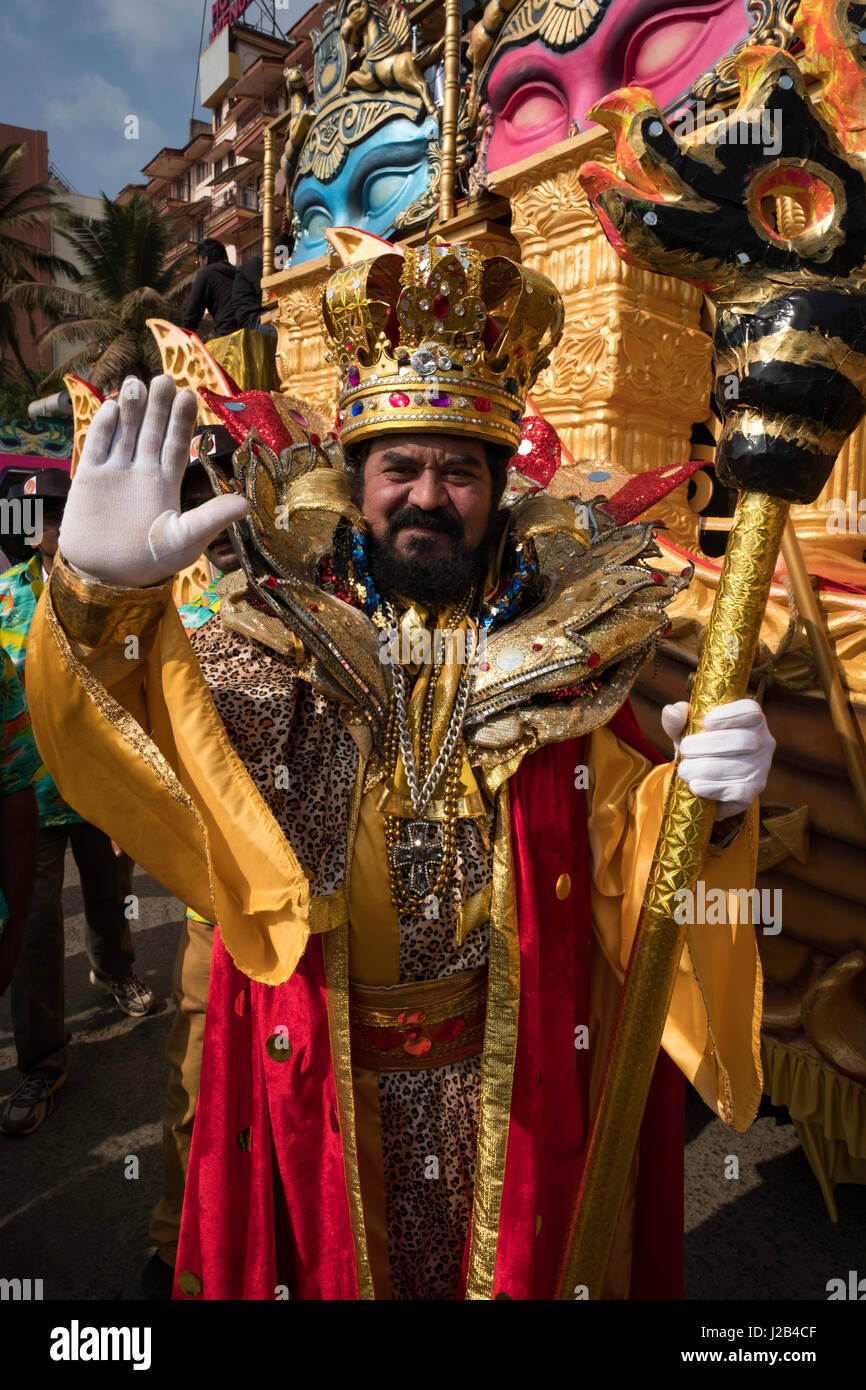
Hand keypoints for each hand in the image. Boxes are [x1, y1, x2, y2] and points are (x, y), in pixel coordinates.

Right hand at [59, 374, 248, 587]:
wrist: (107, 576)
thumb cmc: (151, 562)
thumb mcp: (186, 539)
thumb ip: (212, 519)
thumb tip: (247, 504)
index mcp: (166, 483)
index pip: (177, 444)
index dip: (183, 420)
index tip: (190, 393)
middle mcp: (142, 472)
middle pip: (152, 431)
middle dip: (159, 406)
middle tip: (166, 378)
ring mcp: (115, 473)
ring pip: (125, 432)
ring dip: (132, 409)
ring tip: (138, 382)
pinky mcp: (89, 478)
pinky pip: (97, 446)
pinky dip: (104, 427)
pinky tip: (112, 406)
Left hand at [660, 698, 774, 819]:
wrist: (701, 780)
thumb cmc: (698, 747)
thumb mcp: (685, 730)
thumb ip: (677, 719)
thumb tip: (671, 711)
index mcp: (750, 720)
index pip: (751, 711)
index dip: (729, 715)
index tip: (705, 722)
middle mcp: (762, 742)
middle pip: (744, 740)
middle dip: (710, 745)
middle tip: (685, 750)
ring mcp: (761, 768)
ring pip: (740, 767)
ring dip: (706, 769)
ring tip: (684, 770)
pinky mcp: (753, 791)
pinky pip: (738, 790)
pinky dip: (713, 788)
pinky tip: (696, 786)